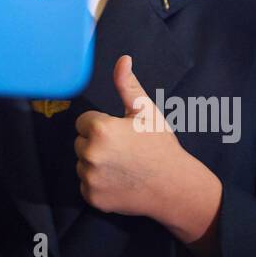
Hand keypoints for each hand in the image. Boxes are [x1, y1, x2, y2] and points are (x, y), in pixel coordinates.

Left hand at [75, 55, 188, 219]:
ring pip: (82, 163)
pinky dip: (97, 183)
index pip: (83, 122)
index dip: (102, 125)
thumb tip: (122, 59)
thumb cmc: (161, 146)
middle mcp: (90, 154)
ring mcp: (90, 178)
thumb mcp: (146, 111)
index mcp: (100, 129)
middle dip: (97, 144)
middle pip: (80, 142)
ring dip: (95, 163)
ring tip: (122, 165)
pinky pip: (85, 184)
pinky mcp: (92, 197)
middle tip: (124, 150)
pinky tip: (119, 181)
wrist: (175, 187)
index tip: (121, 133)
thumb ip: (127, 85)